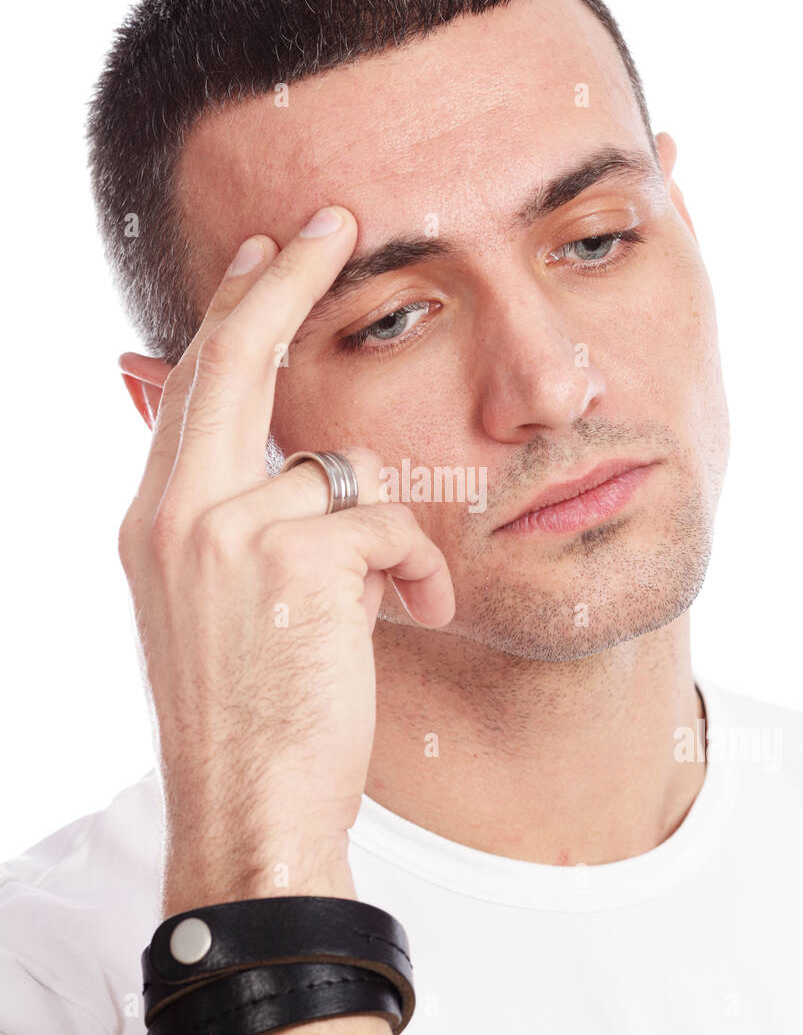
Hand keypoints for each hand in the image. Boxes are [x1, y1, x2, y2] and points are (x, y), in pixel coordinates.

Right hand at [118, 208, 454, 909]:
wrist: (250, 811)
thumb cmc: (254, 716)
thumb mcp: (226, 606)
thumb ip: (246, 520)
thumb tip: (292, 460)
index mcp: (156, 520)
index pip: (192, 388)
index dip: (230, 313)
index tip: (259, 255)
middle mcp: (174, 512)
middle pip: (236, 357)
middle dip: (286, 279)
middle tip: (331, 222)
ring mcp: (225, 531)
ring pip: (343, 466)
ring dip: (388, 536)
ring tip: (391, 603)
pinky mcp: (292, 560)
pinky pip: (389, 525)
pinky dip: (414, 574)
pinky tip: (408, 622)